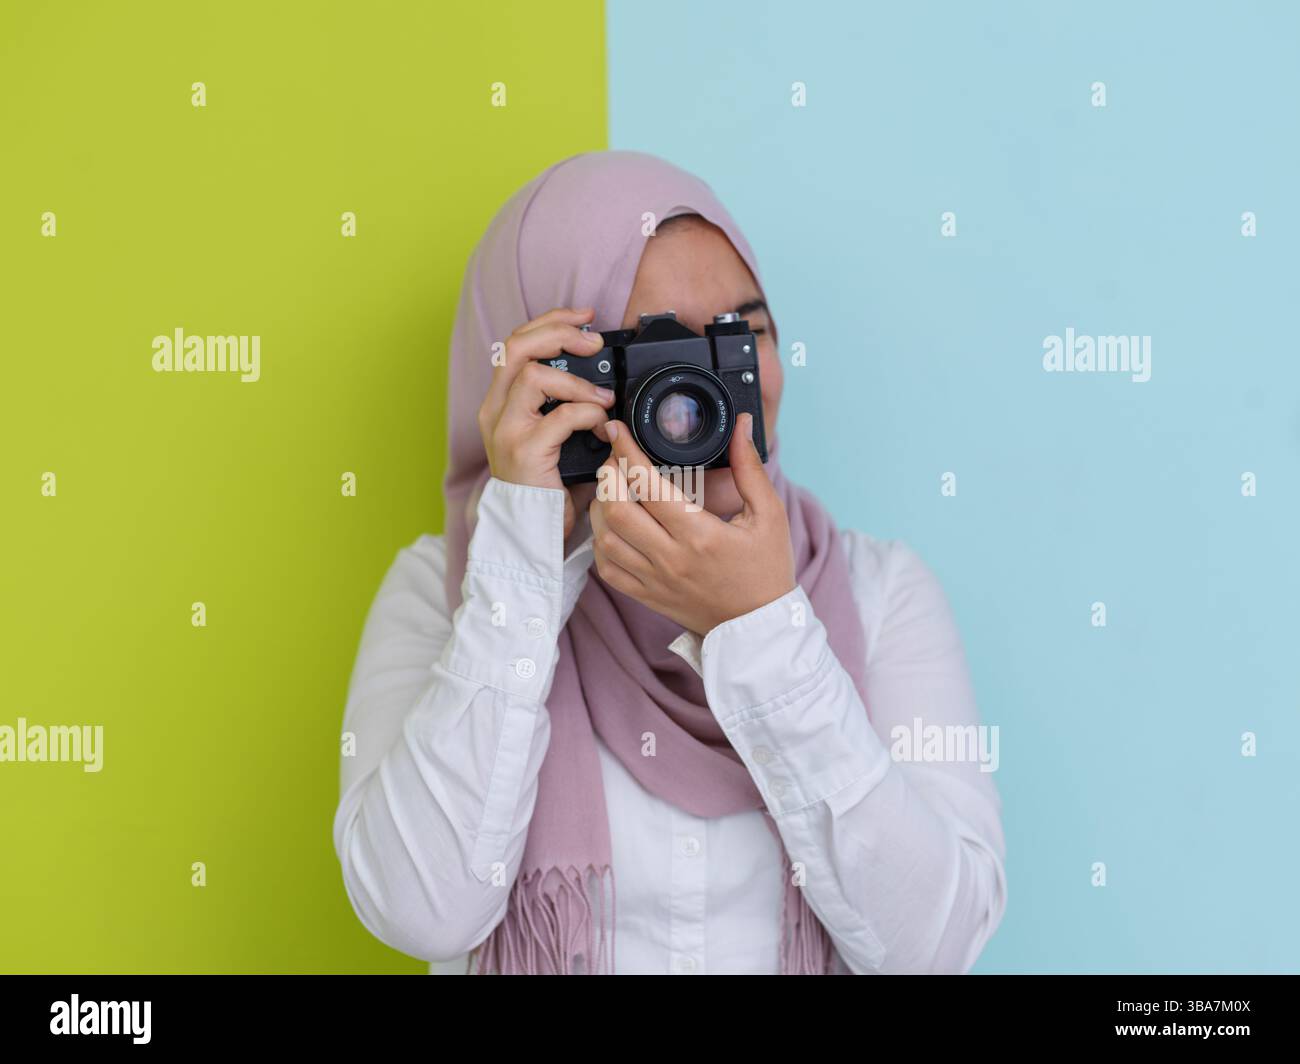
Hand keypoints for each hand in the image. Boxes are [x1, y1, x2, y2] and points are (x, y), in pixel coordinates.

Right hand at [476, 306, 614, 538]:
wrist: (529, 532)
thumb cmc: (545, 485)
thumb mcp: (550, 435)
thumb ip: (562, 404)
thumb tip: (600, 376)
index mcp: (499, 401)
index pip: (516, 342)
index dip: (550, 321)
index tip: (584, 317)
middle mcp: (494, 410)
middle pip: (518, 347)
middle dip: (560, 333)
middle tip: (593, 342)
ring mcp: (505, 430)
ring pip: (535, 376)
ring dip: (579, 383)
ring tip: (603, 400)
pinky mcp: (523, 451)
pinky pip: (560, 416)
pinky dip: (588, 414)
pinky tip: (601, 427)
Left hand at [588, 413, 796, 635]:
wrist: (759, 628)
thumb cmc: (767, 570)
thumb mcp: (769, 515)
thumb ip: (750, 468)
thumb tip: (743, 425)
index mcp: (700, 535)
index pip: (649, 486)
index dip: (627, 452)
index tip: (618, 430)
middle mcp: (671, 559)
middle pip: (617, 510)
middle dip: (608, 475)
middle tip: (615, 459)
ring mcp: (655, 581)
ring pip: (605, 538)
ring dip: (600, 507)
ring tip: (611, 488)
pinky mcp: (647, 597)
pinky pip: (607, 569)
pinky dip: (601, 542)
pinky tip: (611, 525)